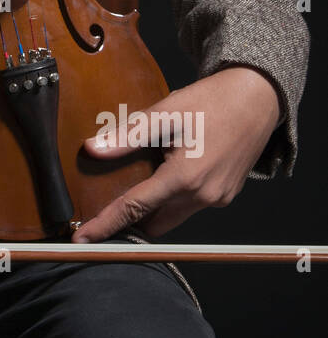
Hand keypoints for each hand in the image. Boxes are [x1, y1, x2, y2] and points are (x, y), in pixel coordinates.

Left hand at [71, 66, 281, 241]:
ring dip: (155, 208)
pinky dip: (175, 198)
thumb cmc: (211, 102)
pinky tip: (170, 173)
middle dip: (131, 221)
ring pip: (174, 217)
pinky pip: (192, 207)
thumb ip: (128, 136)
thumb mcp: (165, 113)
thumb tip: (93, 149)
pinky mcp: (226, 195)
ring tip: (141, 182)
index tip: (82, 239)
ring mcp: (218, 199)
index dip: (105, 225)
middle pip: (154, 223)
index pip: (134, 210)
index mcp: (185, 178)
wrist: (256, 98)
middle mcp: (203, 196)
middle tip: (108, 206)